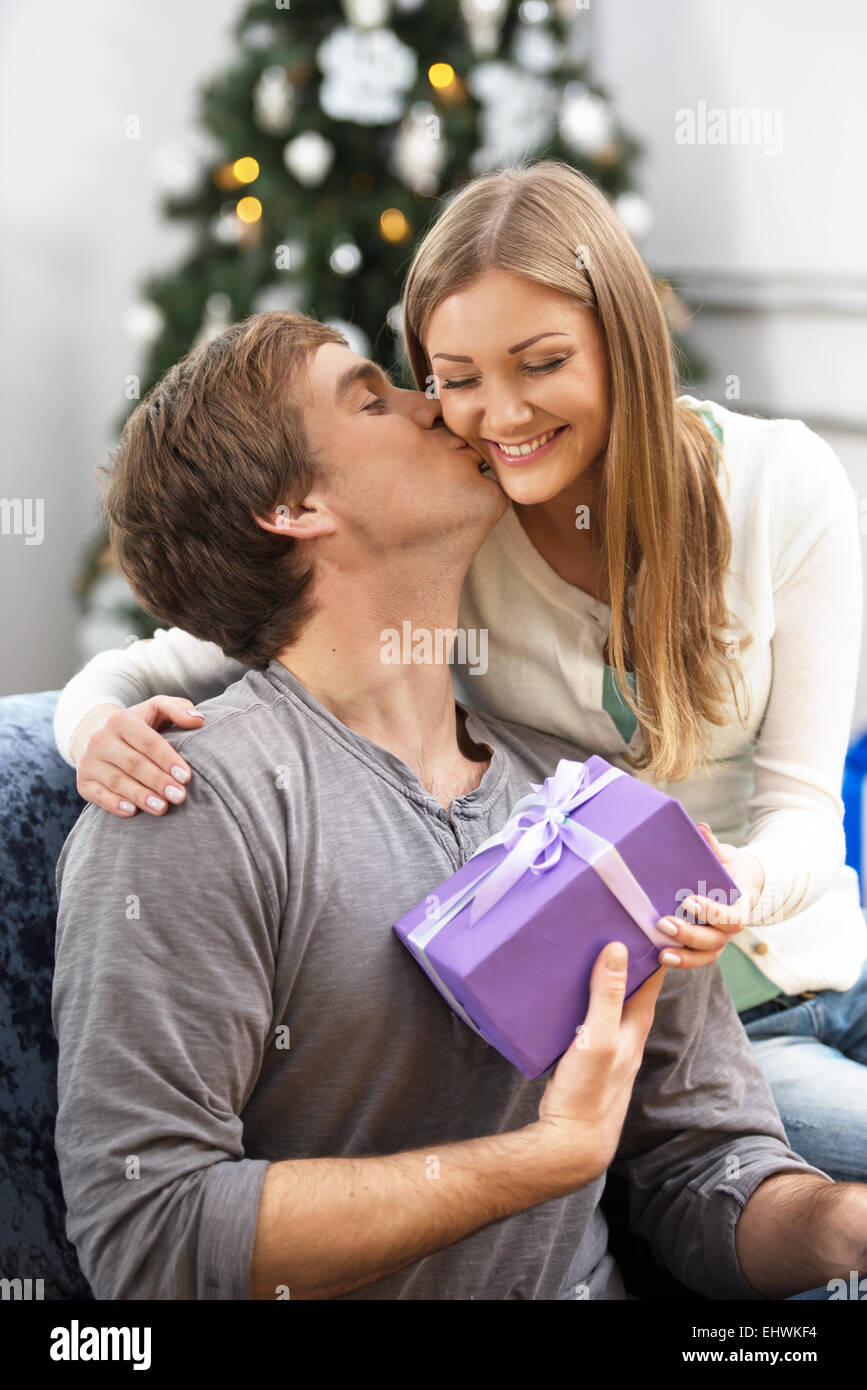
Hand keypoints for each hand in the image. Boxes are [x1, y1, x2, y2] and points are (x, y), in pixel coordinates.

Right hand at [71, 697, 203, 817]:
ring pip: (117, 782)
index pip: (147, 741)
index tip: (186, 776)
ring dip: (140, 796)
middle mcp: (100, 740)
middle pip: (133, 764)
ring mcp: (89, 762)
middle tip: (179, 796)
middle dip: (158, 781)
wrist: (94, 734)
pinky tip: (132, 811)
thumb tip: (199, 721)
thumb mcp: (156, 709)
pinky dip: (114, 804)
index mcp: (120, 720)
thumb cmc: (138, 725)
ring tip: (162, 808)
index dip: (167, 759)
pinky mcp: (83, 782)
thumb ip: (178, 709)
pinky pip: (98, 795)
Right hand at [533, 943, 666, 1189]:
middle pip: (632, 984)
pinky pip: (591, 1014)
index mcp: (636, 1025)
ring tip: (587, 945)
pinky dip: (584, 996)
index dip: (653, 947)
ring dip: (604, 974)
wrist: (573, 1141)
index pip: (652, 975)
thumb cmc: (589, 1091)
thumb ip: (607, 995)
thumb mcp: (597, 1038)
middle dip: (626, 954)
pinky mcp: (587, 1053)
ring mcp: (608, 1044)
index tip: (646, 915)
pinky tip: (566, 988)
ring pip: (612, 999)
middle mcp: (627, 1032)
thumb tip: (619, 948)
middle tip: (611, 919)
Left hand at [653, 822, 765, 969]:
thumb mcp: (724, 854)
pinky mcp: (705, 946)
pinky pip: (696, 958)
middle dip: (690, 934)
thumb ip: (713, 845)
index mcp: (740, 903)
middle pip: (717, 940)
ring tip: (661, 953)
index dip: (713, 913)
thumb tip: (701, 829)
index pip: (733, 918)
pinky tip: (660, 956)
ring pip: (707, 955)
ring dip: (684, 956)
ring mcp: (719, 938)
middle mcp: (730, 926)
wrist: (738, 881)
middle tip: (663, 922)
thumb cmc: (727, 866)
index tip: (689, 899)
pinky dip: (681, 960)